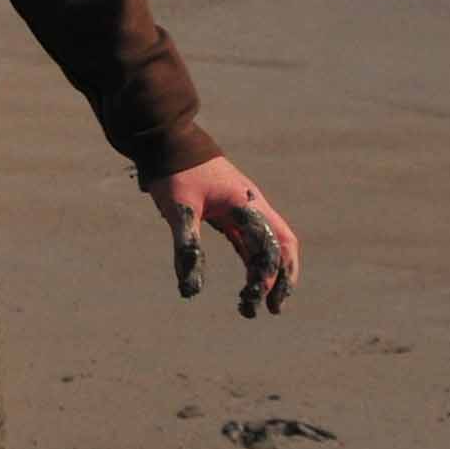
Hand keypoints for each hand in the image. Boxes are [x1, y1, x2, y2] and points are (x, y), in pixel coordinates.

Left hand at [146, 155, 298, 319]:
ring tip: (260, 302)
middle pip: (282, 245)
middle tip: (273, 310)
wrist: (167, 138)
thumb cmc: (174, 171)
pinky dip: (254, 261)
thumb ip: (186, 247)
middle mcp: (252, 205)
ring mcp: (244, 206)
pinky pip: (252, 239)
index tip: (251, 300)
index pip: (268, 245)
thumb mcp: (178, 209)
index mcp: (245, 203)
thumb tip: (190, 290)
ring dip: (269, 272)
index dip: (265, 276)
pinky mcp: (231, 209)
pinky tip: (249, 280)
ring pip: (269, 243)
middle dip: (282, 278)